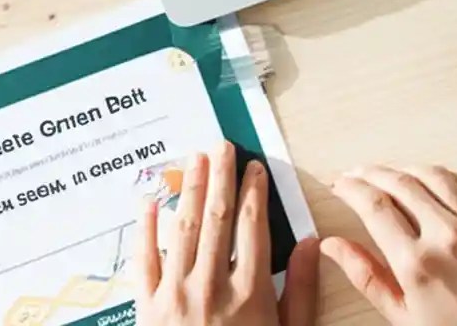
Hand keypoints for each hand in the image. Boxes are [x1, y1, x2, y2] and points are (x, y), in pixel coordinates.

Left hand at [136, 142, 319, 325]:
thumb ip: (301, 290)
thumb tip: (310, 244)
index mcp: (249, 293)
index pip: (252, 227)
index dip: (254, 192)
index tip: (255, 168)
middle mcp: (211, 288)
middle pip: (217, 219)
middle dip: (221, 178)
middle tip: (222, 147)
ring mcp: (175, 296)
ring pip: (184, 231)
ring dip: (190, 191)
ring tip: (195, 161)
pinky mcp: (147, 308)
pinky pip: (145, 260)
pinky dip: (146, 229)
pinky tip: (150, 202)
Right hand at [323, 166, 456, 325]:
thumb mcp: (402, 316)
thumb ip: (366, 276)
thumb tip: (334, 246)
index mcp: (417, 263)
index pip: (374, 207)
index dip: (351, 188)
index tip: (340, 184)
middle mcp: (446, 235)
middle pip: (400, 183)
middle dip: (371, 172)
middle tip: (356, 173)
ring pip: (434, 175)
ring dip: (406, 167)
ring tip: (389, 171)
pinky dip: (446, 175)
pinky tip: (434, 178)